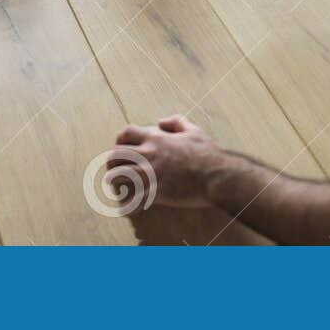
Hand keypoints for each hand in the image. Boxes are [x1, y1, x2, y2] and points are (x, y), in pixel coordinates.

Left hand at [109, 115, 223, 209]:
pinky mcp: (155, 193)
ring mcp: (150, 174)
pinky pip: (133, 199)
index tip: (121, 145)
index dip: (121, 139)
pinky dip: (127, 203)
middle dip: (112, 160)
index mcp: (156, 138)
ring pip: (119, 175)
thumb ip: (175, 122)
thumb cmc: (207, 153)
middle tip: (114, 166)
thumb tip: (161, 122)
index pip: (126, 133)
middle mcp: (148, 154)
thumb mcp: (193, 130)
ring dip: (114, 179)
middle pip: (116, 154)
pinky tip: (125, 207)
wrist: (216, 176)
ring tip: (115, 184)